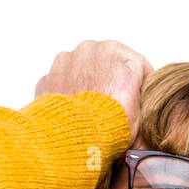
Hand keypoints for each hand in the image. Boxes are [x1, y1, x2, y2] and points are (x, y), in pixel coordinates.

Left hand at [35, 40, 153, 143]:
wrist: (77, 138)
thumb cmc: (110, 125)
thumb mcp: (140, 113)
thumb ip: (137, 98)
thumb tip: (133, 105)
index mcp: (120, 54)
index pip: (135, 65)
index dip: (137, 85)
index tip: (136, 99)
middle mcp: (91, 49)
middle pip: (105, 64)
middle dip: (107, 82)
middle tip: (110, 107)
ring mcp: (66, 61)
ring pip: (79, 71)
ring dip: (84, 86)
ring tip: (89, 113)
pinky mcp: (48, 78)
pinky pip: (60, 85)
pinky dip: (65, 96)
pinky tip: (72, 115)